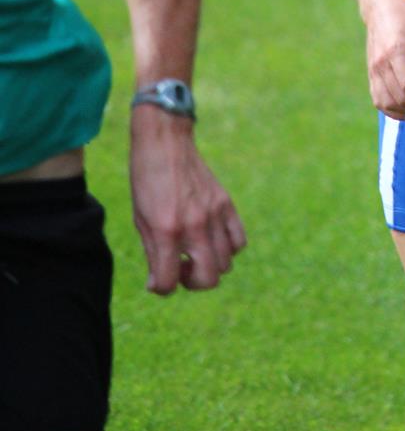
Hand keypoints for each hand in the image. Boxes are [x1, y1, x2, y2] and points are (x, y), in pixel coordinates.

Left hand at [130, 108, 246, 293]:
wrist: (165, 142)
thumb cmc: (146, 180)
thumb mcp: (140, 220)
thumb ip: (153, 254)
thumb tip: (160, 282)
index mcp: (166, 230)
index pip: (169, 282)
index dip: (161, 288)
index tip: (157, 281)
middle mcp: (194, 225)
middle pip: (208, 279)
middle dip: (191, 283)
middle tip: (180, 269)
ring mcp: (214, 214)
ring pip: (226, 263)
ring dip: (210, 266)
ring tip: (195, 253)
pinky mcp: (226, 203)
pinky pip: (238, 240)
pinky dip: (228, 248)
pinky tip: (212, 239)